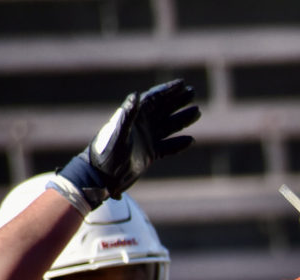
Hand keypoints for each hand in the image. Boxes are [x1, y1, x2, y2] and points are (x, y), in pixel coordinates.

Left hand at [56, 79, 199, 211]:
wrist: (102, 176)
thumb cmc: (107, 153)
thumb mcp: (118, 133)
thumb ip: (127, 115)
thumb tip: (136, 95)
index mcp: (134, 117)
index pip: (153, 99)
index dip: (168, 90)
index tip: (182, 84)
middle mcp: (141, 126)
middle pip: (163, 109)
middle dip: (177, 100)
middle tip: (193, 92)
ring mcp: (146, 140)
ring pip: (168, 126)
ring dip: (182, 119)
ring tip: (197, 112)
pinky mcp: (150, 154)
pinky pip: (168, 146)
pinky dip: (179, 143)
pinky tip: (191, 140)